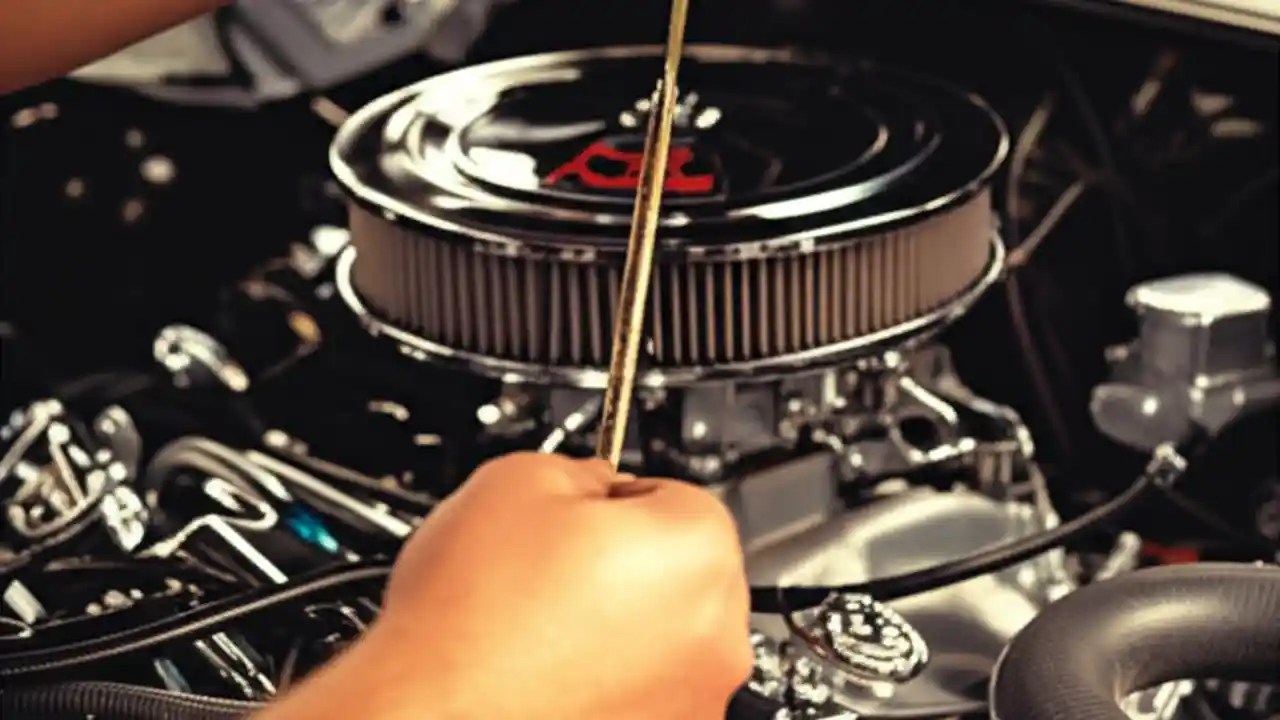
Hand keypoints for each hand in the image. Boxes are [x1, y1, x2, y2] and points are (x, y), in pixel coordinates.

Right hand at [263, 452, 752, 719]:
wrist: (429, 714)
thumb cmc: (468, 622)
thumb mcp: (515, 480)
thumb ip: (580, 469)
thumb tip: (595, 481)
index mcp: (697, 546)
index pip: (672, 492)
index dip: (610, 499)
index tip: (574, 516)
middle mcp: (717, 630)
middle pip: (679, 569)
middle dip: (624, 562)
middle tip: (550, 570)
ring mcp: (696, 696)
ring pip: (664, 635)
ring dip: (619, 625)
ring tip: (542, 626)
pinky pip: (647, 688)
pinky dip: (609, 678)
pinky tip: (551, 671)